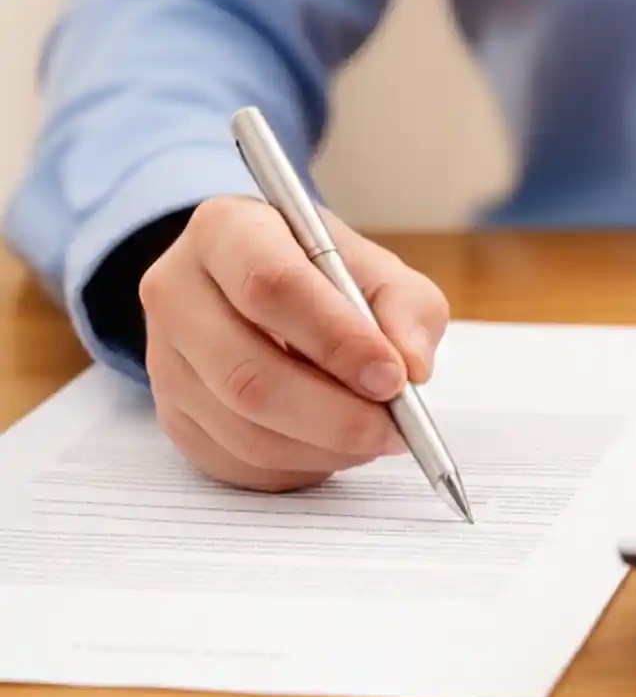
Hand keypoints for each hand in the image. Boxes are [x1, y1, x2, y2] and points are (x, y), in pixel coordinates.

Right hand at [139, 195, 448, 490]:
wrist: (271, 295)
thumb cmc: (329, 278)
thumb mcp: (381, 272)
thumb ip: (406, 309)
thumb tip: (410, 367)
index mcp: (227, 230)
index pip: (271, 285)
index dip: (337, 340)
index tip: (392, 377)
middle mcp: (178, 291)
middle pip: (248, 373)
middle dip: (335, 414)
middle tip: (393, 427)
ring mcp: (164, 359)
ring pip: (243, 428)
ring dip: (324, 447)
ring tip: (375, 436)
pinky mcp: (173, 415)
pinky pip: (238, 460)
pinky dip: (301, 465)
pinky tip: (336, 446)